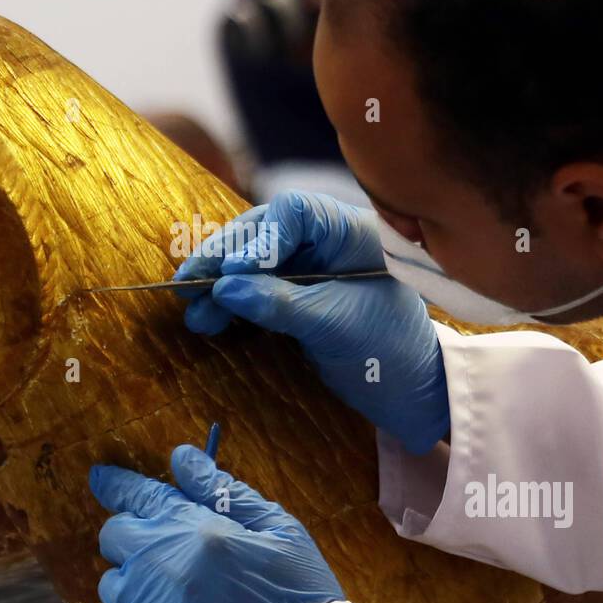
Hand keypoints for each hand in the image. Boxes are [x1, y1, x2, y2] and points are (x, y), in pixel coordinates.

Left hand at [89, 443, 343, 602]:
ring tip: (176, 597)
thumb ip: (223, 490)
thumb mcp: (276, 529)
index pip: (137, 494)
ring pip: (114, 586)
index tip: (102, 478)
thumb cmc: (296, 595)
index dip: (116, 483)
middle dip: (134, 537)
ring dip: (136, 584)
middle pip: (114, 536)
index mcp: (192, 528)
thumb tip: (182, 457)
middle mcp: (159, 564)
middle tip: (165, 550)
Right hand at [175, 190, 449, 453]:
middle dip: (225, 259)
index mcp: (351, 231)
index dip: (260, 238)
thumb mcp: (334, 325)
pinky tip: (209, 317)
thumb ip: (279, 303)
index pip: (296, 212)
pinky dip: (231, 303)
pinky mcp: (297, 296)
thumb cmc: (390, 349)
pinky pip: (256, 289)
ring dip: (220, 285)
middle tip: (189, 284)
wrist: (412, 391)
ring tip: (193, 311)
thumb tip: (225, 287)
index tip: (234, 271)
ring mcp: (310, 268)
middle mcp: (327, 241)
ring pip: (253, 263)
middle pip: (264, 233)